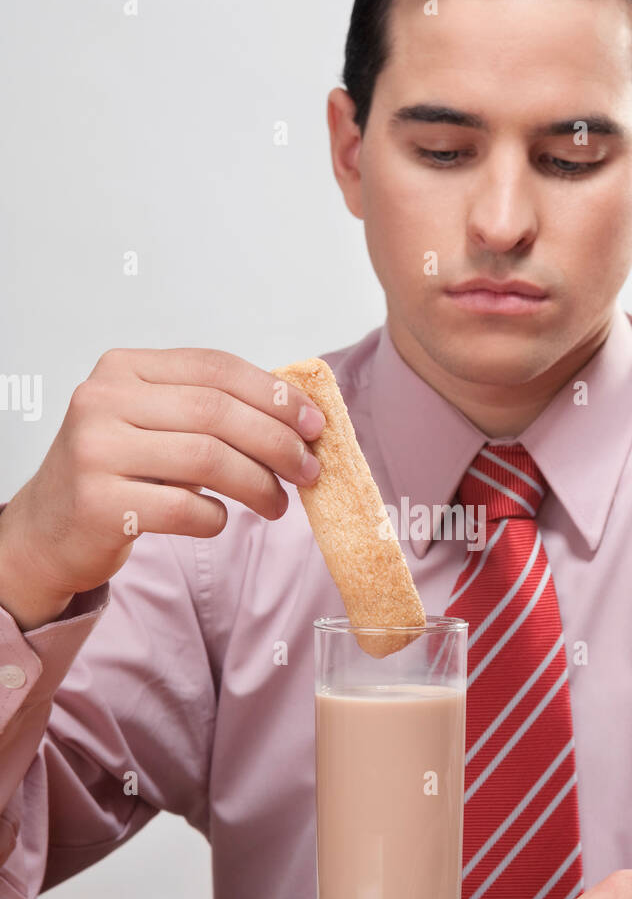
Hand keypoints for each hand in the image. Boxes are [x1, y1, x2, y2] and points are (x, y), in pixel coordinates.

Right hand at [0, 347, 325, 609]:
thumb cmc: (119, 474)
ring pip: (207, 460)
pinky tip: (219, 520)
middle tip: (309, 470)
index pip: (215, 368)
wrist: (49, 530)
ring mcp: (95, 452)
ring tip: (279, 504)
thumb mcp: (155, 424)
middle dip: (278, 442)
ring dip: (259, 485)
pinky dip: (216, 517)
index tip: (315, 424)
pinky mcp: (98, 505)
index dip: (275, 395)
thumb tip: (301, 417)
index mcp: (123, 368)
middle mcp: (102, 400)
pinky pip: (185, 509)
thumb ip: (211, 410)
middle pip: (217, 413)